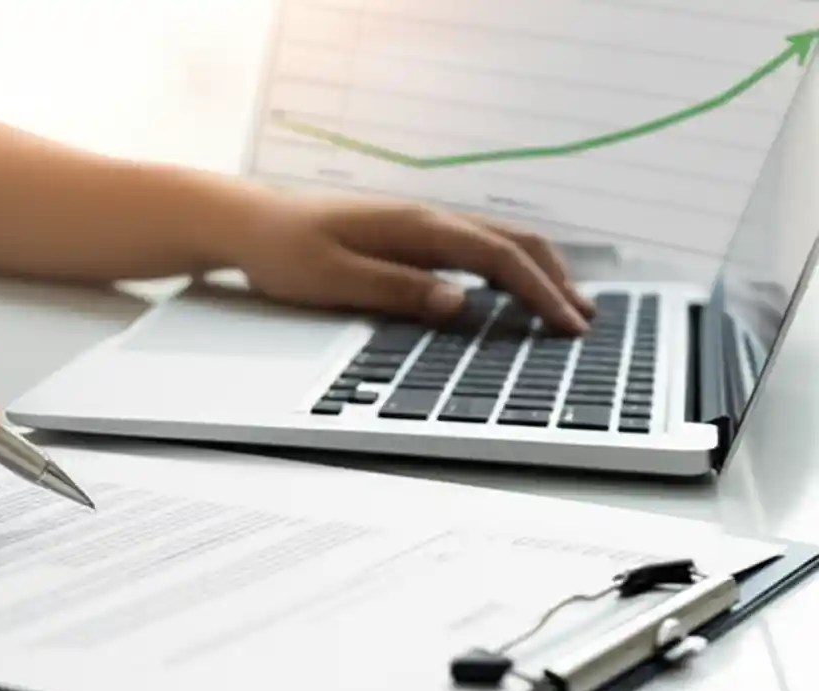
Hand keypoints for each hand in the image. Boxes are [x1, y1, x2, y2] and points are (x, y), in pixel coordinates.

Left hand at [233, 196, 595, 333]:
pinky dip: (509, 267)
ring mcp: (421, 224)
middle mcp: (427, 219)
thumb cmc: (286, 252)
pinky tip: (513, 290)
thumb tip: (459, 304)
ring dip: (538, 270)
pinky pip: (475, 247)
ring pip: (499, 240)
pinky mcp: (411, 234)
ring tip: (567, 305)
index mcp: (416, 228)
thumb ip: (398, 289)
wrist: (252, 223)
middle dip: (555, 280)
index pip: (498, 257)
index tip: (568, 325)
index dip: (540, 292)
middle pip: (513, 241)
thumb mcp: (335, 279)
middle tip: (584, 322)